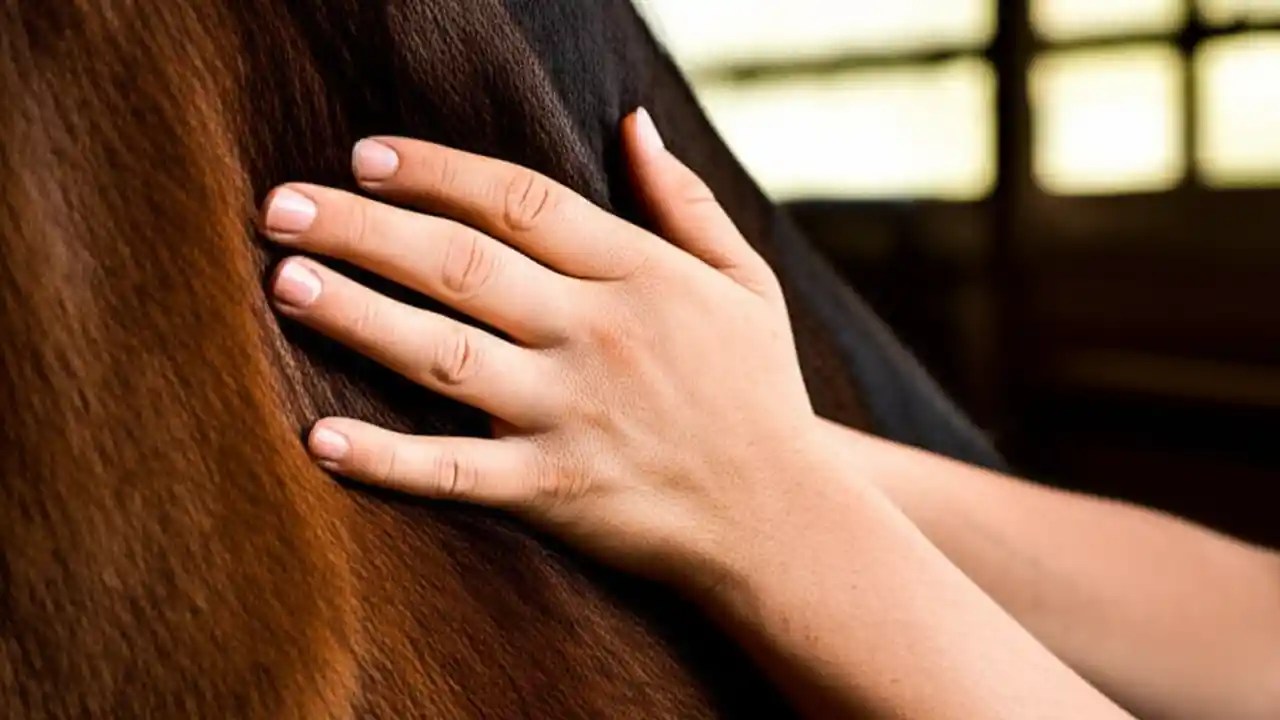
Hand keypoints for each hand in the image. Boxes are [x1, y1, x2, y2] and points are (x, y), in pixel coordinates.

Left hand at [260, 110, 825, 586]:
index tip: (364, 156)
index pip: (520, 202)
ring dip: (359, 315)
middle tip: (283, 206)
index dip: (436, 172)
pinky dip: (388, 458)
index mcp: (639, 274)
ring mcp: (570, 414)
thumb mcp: (746, 282)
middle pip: (462, 265)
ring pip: (445, 354)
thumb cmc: (758, 392)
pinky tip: (321, 436)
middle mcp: (596, 334)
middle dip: (365, 229)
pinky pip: (457, 472)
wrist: (780, 517)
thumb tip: (634, 119)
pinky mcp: (553, 491)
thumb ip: (685, 200)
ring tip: (285, 282)